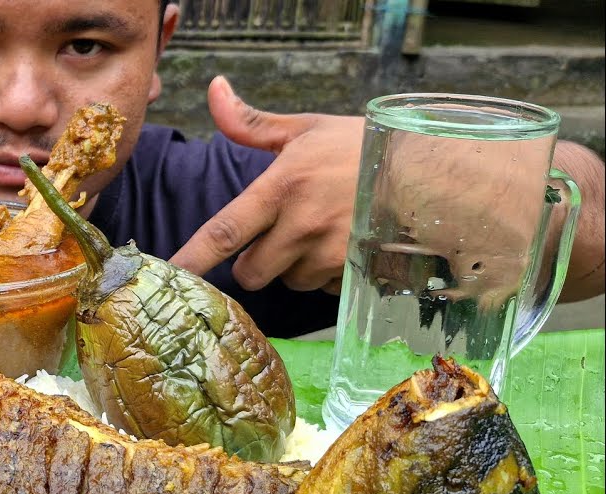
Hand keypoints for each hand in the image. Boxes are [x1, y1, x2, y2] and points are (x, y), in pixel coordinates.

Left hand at [169, 76, 363, 293]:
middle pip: (251, 273)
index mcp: (283, 188)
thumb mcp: (306, 129)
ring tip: (323, 234)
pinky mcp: (356, 276)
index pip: (225, 232)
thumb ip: (252, 123)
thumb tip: (214, 90)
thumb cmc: (364, 147)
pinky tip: (346, 247)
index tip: (169, 274)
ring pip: (290, 282)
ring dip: (296, 268)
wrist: (436, 174)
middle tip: (277, 237)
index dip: (193, 258)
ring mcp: (331, 255)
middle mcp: (303, 226)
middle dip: (255, 263)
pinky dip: (328, 277)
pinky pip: (324, 290)